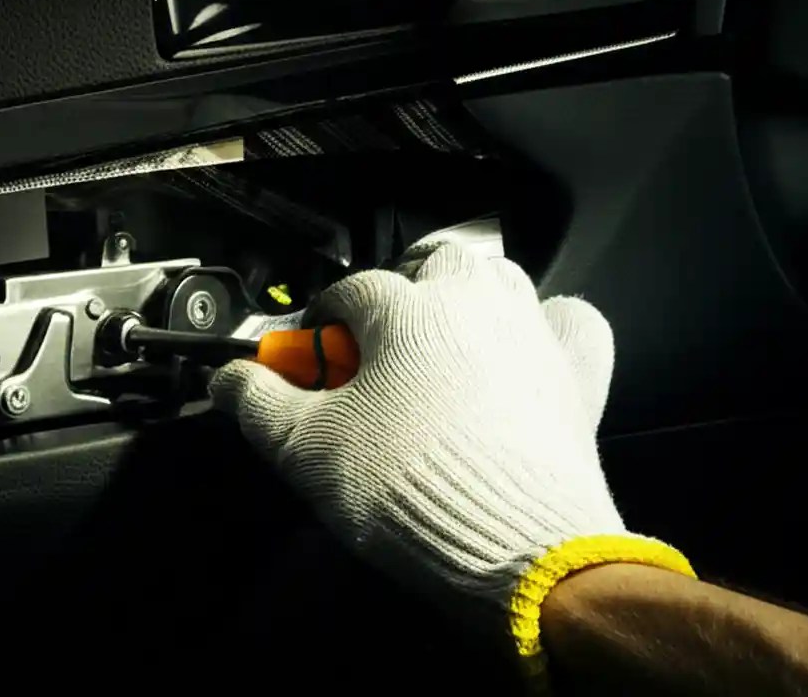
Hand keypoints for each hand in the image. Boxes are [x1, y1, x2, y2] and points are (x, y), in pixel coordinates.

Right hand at [211, 244, 690, 656]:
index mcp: (406, 309)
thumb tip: (228, 378)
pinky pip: (568, 322)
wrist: (513, 546)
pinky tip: (525, 352)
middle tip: (377, 340)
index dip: (322, 325)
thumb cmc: (404, 484)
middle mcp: (474, 302)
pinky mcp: (579, 374)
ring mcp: (534, 332)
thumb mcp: (306, 448)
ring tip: (442, 342)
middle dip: (401, 288)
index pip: (349, 292)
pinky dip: (545, 328)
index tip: (310, 362)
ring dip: (467, 297)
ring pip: (500, 279)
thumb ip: (258, 402)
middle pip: (433, 262)